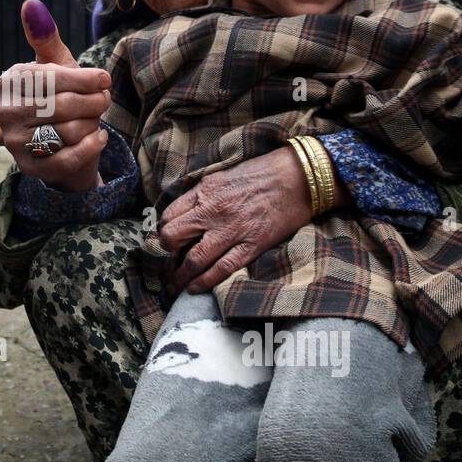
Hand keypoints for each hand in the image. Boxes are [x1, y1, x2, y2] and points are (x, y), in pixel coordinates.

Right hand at [0, 0, 111, 191]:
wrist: (61, 147)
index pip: (53, 77)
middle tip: (103, 101)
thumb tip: (30, 2)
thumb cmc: (59, 99)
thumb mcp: (56, 67)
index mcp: (12, 80)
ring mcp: (15, 143)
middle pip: (63, 105)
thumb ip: (46, 37)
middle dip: (94, 103)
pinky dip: (91, 146)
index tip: (104, 80)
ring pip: (68, 131)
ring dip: (92, 124)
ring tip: (94, 119)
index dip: (86, 79)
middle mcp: (6, 111)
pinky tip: (99, 137)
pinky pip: (68, 158)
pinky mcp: (31, 168)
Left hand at [158, 147, 312, 294]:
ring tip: (174, 286)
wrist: (298, 177)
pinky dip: (205, 281)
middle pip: (173, 237)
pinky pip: (223, 268)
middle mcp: (212, 211)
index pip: (168, 216)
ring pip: (194, 259)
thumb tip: (186, 213)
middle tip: (167, 264)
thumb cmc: (262, 173)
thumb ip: (203, 195)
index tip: (166, 241)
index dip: (163, 231)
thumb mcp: (223, 176)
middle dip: (166, 254)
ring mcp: (232, 230)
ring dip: (180, 276)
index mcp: (204, 192)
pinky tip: (195, 288)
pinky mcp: (252, 245)